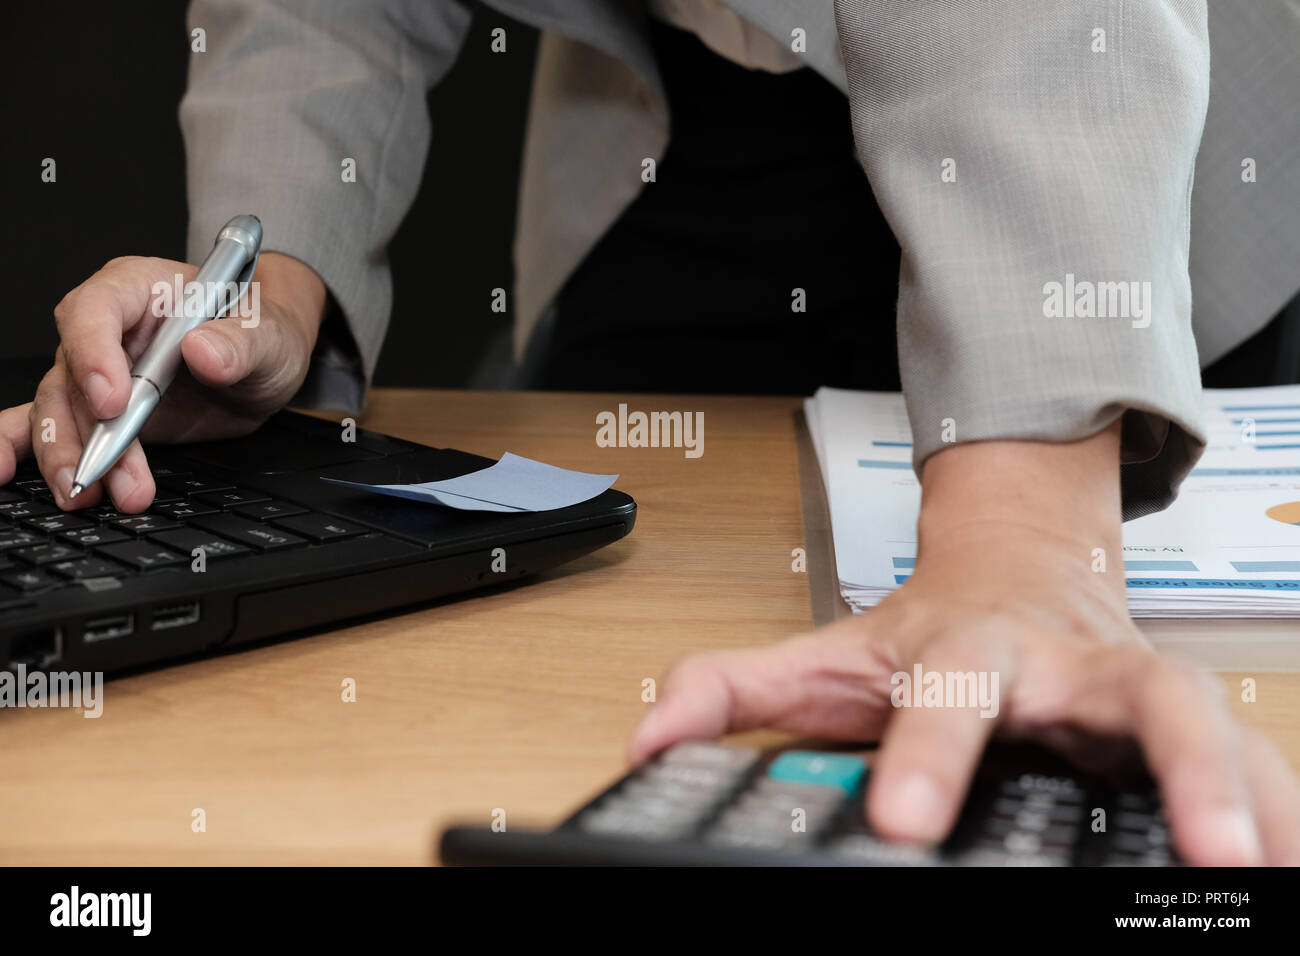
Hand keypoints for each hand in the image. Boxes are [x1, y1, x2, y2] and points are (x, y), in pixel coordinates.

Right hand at [0, 252, 326, 512]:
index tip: (113, 403)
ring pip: (60, 410)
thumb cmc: (263, 332)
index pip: (96, 310)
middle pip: (71, 373)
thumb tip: (204, 351)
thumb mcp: (270, 334)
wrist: (268, 364)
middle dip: (82, 429)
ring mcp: (100, 373)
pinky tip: (27, 478)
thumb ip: (241, 342)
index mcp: (141, 289)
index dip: (94, 354)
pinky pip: (57, 427)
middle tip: (99, 473)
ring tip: (88, 494)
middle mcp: (109, 329)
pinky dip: (37, 453)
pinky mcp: (104, 413)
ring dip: (69, 455)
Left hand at [631, 423, 1299, 865]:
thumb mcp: (827, 653)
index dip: (931, 750)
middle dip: (1180, 769)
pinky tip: (1283, 867)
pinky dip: (1276, 810)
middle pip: (1139, 696)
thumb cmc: (927, 626)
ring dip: (1258, 799)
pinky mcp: (1178, 719)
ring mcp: (1133, 685)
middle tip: (1207, 859)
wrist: (1014, 566)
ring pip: (1216, 725)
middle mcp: (1068, 661)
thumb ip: (733, 690)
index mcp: (972, 646)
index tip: (907, 819)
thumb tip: (647, 737)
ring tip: (1270, 878)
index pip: (954, 691)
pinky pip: (1249, 758)